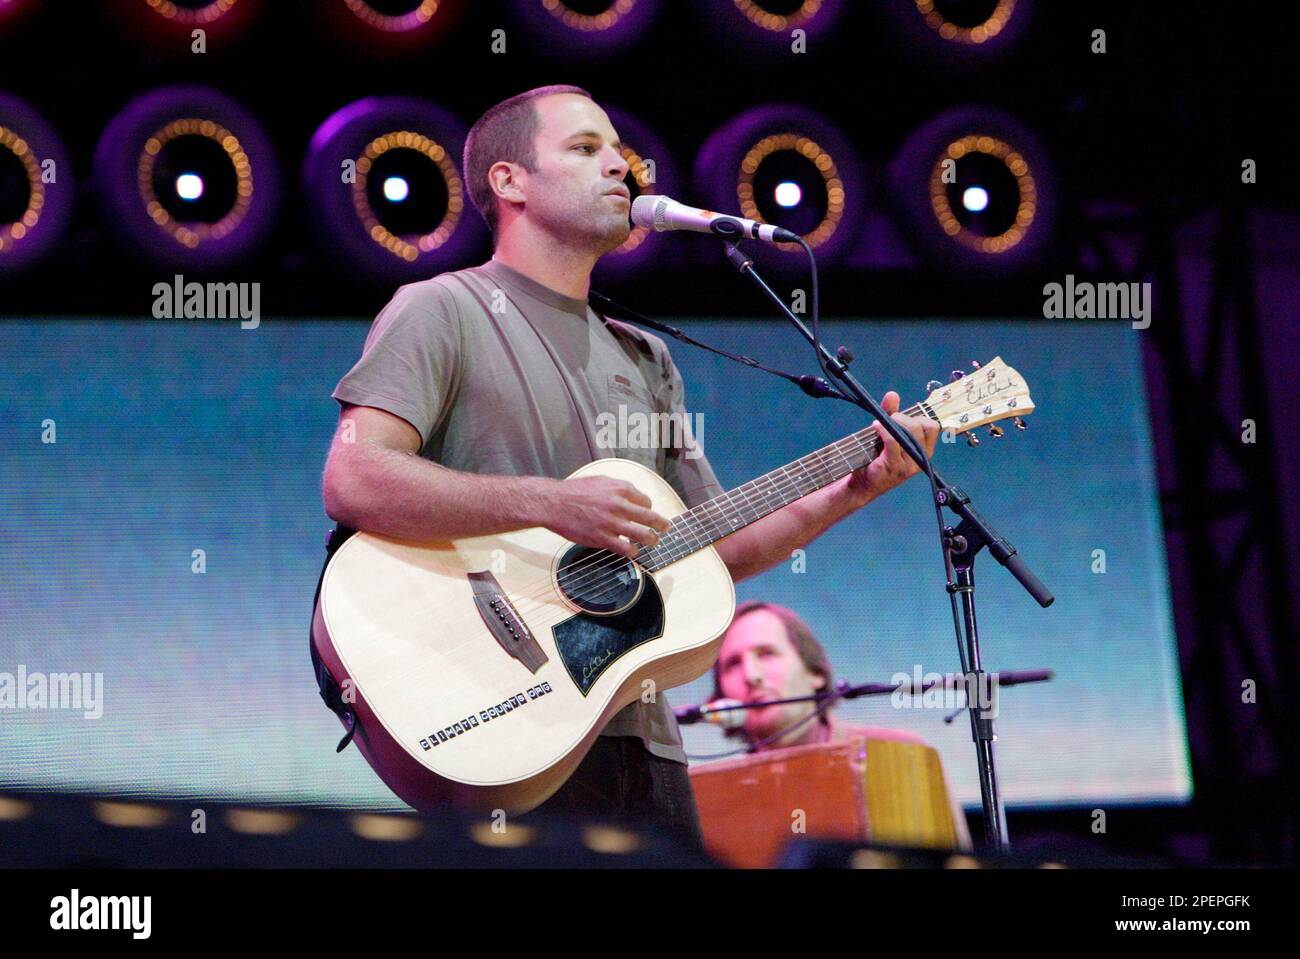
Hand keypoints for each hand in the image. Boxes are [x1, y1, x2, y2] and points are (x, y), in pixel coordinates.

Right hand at [542, 476, 671, 558]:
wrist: (553, 503)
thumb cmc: (574, 491)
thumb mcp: (600, 480)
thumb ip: (619, 488)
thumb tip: (634, 497)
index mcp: (620, 489)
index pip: (646, 501)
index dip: (648, 509)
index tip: (646, 514)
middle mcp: (619, 504)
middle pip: (650, 517)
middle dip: (661, 524)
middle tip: (666, 528)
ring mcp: (611, 523)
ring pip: (642, 534)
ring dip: (652, 540)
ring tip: (653, 542)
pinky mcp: (602, 538)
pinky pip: (625, 548)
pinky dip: (633, 551)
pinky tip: (633, 551)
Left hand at [844, 390, 938, 505]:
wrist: (863, 483)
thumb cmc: (876, 458)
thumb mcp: (887, 433)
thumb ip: (891, 414)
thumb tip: (893, 394)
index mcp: (924, 451)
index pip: (933, 427)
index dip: (918, 417)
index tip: (902, 418)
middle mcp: (920, 458)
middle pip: (922, 427)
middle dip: (904, 418)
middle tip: (890, 418)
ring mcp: (909, 464)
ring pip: (910, 434)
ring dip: (894, 423)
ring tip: (881, 422)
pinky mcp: (895, 466)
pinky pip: (894, 441)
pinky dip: (884, 430)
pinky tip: (875, 426)